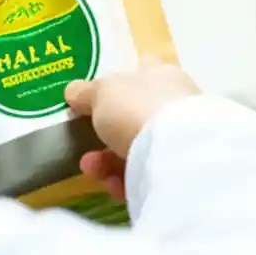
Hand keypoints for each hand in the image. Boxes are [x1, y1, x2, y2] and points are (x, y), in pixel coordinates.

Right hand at [64, 58, 199, 200]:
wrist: (174, 153)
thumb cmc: (136, 108)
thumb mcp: (102, 92)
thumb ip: (86, 92)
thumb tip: (74, 91)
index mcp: (160, 74)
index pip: (143, 68)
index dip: (123, 79)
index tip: (100, 96)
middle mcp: (175, 102)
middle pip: (134, 115)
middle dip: (105, 133)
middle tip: (84, 146)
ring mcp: (181, 137)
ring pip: (137, 148)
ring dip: (108, 161)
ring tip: (92, 168)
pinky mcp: (182, 170)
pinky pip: (147, 174)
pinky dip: (127, 180)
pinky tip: (115, 186)